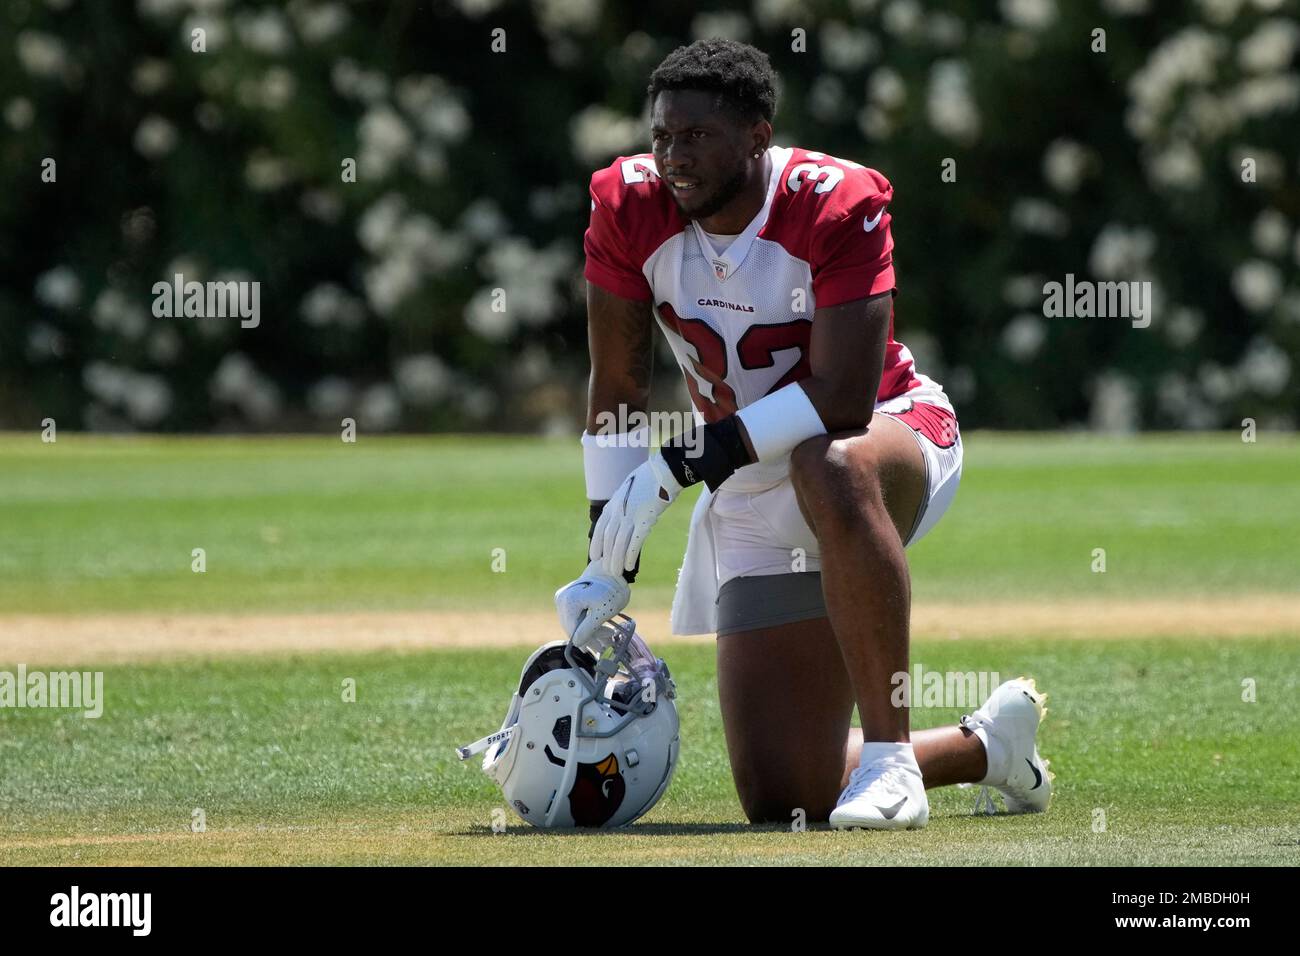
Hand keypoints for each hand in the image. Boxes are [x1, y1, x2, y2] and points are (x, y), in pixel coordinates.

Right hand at [554, 560, 630, 647]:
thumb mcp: (603, 611)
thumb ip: (589, 629)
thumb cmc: (611, 588)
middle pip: (573, 627)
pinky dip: (587, 622)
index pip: (573, 630)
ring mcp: (562, 597)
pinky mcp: (566, 597)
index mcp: (568, 602)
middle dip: (590, 637)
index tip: (600, 649)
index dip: (586, 642)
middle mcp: (561, 599)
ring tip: (607, 638)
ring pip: (574, 622)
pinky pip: (575, 615)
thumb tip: (577, 644)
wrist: (611, 568)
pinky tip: (601, 629)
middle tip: (606, 645)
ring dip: (590, 631)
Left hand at [590, 454, 682, 577]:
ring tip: (616, 572)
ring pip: (619, 543)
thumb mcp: (630, 490)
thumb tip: (624, 517)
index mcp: (614, 503)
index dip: (597, 543)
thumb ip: (624, 504)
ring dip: (616, 559)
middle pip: (608, 538)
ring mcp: (631, 515)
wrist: (665, 470)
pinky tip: (629, 566)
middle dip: (607, 556)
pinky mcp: (645, 519)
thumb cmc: (651, 479)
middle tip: (607, 570)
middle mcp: (618, 510)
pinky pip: (634, 541)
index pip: (600, 527)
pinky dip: (630, 555)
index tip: (595, 556)